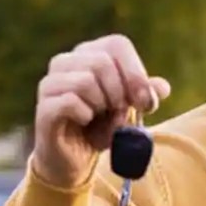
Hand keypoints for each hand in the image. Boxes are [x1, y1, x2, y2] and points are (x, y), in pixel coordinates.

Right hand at [33, 34, 170, 186]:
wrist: (73, 160)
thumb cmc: (99, 128)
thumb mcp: (129, 110)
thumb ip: (145, 95)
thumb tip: (162, 88)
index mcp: (88, 54)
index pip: (117, 45)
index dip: (136, 72)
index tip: (145, 103)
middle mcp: (65, 62)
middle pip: (102, 62)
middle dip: (119, 92)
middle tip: (119, 111)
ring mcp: (50, 83)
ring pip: (85, 80)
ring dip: (101, 104)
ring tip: (99, 117)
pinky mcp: (43, 107)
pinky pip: (70, 101)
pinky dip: (85, 115)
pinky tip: (84, 122)